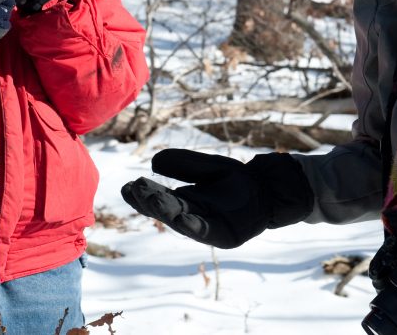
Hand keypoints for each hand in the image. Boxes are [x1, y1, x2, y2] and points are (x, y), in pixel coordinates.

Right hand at [120, 149, 312, 248]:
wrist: (269, 189)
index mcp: (184, 201)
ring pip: (182, 221)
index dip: (143, 194)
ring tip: (150, 200)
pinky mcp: (224, 236)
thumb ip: (184, 164)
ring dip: (165, 213)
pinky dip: (192, 226)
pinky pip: (206, 231)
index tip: (127, 186)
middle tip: (133, 189)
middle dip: (150, 202)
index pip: (159, 198)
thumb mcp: (207, 167)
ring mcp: (207, 227)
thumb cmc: (237, 180)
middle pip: (166, 210)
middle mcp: (192, 216)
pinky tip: (180, 218)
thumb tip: (154, 161)